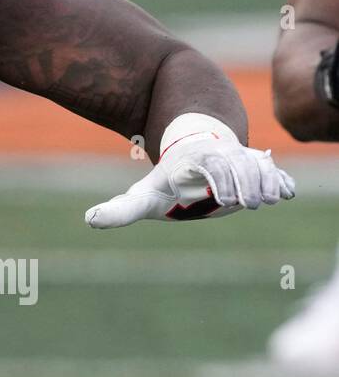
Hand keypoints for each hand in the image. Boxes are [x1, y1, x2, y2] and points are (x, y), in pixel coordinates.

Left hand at [86, 114, 295, 228]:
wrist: (194, 159)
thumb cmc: (169, 183)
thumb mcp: (144, 196)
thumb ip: (121, 209)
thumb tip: (90, 219)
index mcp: (192, 161)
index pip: (210, 165)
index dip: (220, 180)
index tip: (225, 201)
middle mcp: (219, 156)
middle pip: (238, 164)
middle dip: (246, 183)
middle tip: (248, 205)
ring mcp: (240, 159)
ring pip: (259, 165)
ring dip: (267, 182)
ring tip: (270, 200)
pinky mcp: (258, 166)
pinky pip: (273, 169)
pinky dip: (281, 179)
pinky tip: (286, 193)